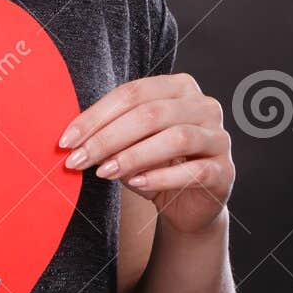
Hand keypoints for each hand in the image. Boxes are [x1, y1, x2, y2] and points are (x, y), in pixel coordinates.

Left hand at [57, 73, 233, 234]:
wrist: (187, 205)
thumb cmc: (153, 165)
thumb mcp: (127, 143)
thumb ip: (107, 131)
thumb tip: (69, 139)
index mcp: (178, 87)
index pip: (133, 93)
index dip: (96, 116)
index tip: (66, 140)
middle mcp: (204, 106)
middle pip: (151, 114)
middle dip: (108, 137)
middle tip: (78, 159)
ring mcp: (219, 137)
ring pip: (176, 138)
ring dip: (133, 156)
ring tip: (103, 172)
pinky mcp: (225, 171)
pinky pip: (194, 170)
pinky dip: (161, 176)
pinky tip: (134, 184)